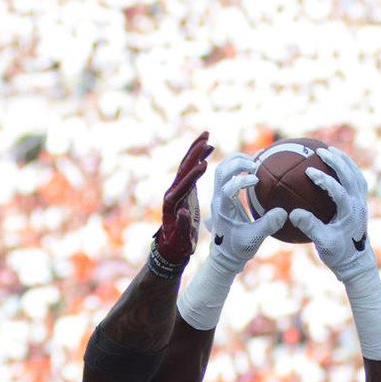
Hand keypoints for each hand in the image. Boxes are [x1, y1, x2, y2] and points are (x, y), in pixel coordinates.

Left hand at [153, 132, 211, 267]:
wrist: (172, 246)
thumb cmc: (178, 244)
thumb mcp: (181, 239)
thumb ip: (182, 225)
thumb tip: (183, 212)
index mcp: (171, 204)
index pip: (183, 186)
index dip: (193, 175)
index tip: (204, 164)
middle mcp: (172, 193)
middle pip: (183, 169)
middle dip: (194, 153)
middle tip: (205, 139)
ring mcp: (178, 189)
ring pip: (186, 165)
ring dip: (196, 150)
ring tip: (206, 136)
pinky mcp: (184, 189)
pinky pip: (191, 170)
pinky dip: (199, 158)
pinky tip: (209, 149)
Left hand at [207, 152, 287, 265]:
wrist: (225, 255)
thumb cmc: (239, 248)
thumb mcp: (255, 239)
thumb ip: (268, 225)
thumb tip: (284, 212)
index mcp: (223, 209)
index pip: (227, 188)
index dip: (241, 181)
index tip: (257, 180)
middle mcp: (217, 199)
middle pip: (221, 171)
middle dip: (237, 163)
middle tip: (255, 164)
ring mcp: (218, 196)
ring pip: (221, 169)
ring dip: (236, 161)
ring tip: (254, 161)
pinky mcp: (222, 195)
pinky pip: (226, 174)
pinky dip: (237, 166)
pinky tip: (254, 165)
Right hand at [291, 147, 374, 281]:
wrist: (356, 262)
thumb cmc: (337, 254)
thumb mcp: (322, 243)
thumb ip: (310, 227)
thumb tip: (293, 213)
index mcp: (350, 213)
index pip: (339, 191)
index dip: (325, 180)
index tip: (309, 171)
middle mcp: (358, 205)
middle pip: (351, 177)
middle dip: (337, 161)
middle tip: (321, 151)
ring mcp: (362, 203)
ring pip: (357, 176)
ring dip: (345, 161)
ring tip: (331, 150)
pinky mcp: (361, 203)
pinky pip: (357, 181)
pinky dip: (348, 169)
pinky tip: (337, 164)